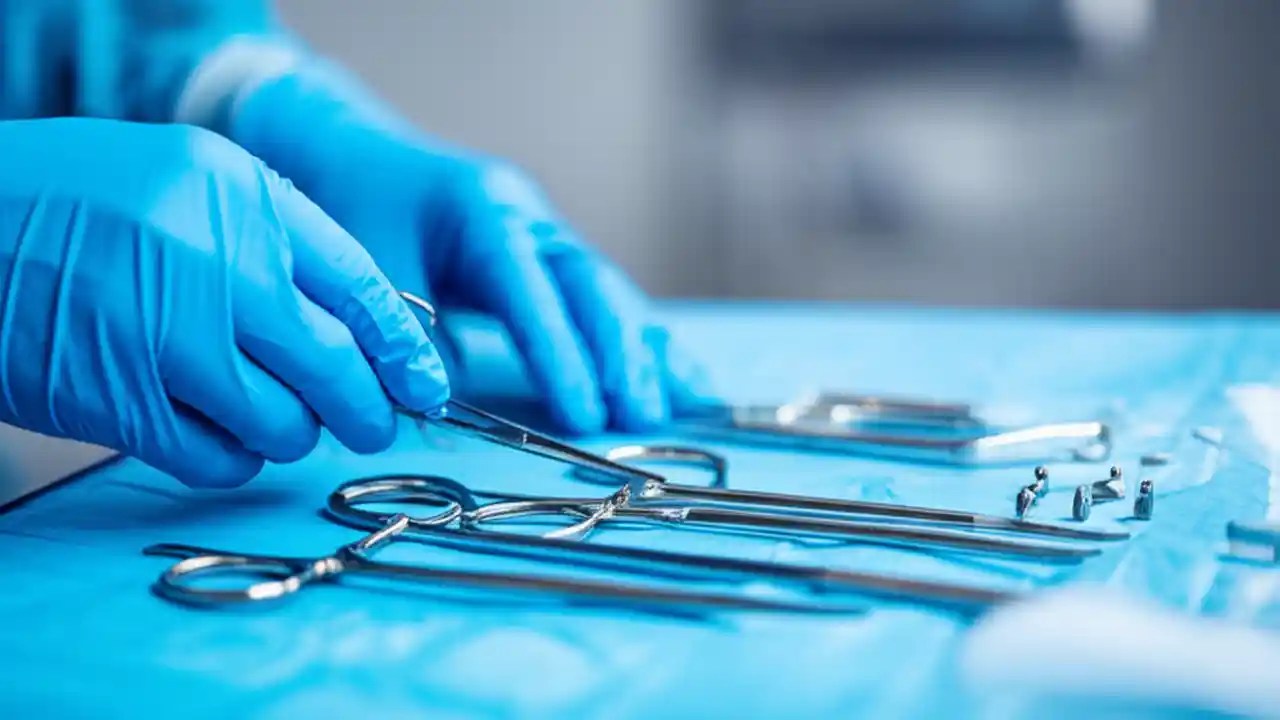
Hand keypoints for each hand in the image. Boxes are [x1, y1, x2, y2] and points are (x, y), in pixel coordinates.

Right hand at [0, 119, 448, 486]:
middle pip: (338, 369)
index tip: (429, 385)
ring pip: (286, 426)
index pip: (363, 289)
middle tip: (371, 422)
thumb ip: (275, 239)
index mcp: (244, 200)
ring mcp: (172, 343)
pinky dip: (233, 457)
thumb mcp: (191, 178)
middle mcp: (219, 269)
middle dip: (368, 409)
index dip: (407, 350)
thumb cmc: (79, 198)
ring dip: (291, 431)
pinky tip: (216, 430)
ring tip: (268, 410)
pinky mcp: (127, 407)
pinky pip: (222, 459)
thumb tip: (363, 326)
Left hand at [227, 63, 715, 432]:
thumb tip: (441, 399)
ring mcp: (548, 237)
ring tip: (685, 405)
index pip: (530, 286)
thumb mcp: (365, 261)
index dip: (559, 350)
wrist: (358, 157)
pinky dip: (643, 345)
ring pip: (610, 293)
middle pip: (590, 284)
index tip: (581, 411)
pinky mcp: (553, 263)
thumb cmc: (357, 205)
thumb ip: (404, 326)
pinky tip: (682, 381)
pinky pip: (605, 304)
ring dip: (647, 351)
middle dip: (620, 354)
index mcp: (483, 209)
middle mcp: (529, 219)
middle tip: (640, 417)